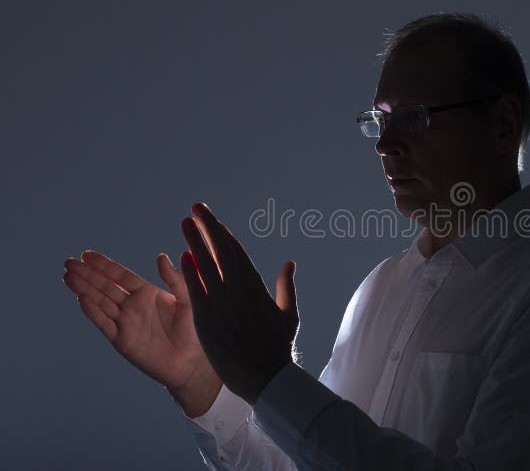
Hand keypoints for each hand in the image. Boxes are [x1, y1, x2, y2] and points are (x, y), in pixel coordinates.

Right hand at [63, 250, 221, 415]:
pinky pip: (105, 323)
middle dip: (87, 274)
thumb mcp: (188, 299)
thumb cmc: (195, 329)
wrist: (192, 361)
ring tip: (68, 276)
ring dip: (84, 289)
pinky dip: (93, 312)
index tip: (86, 254)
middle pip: (105, 286)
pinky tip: (81, 298)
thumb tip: (161, 257)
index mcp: (147, 293)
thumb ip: (176, 279)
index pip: (120, 275)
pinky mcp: (122, 340)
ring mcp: (126, 323)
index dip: (104, 265)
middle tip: (69, 261)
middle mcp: (132, 306)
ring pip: (100, 302)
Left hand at [180, 202, 299, 405]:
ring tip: (185, 223)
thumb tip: (290, 263)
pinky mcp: (208, 323)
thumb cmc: (279, 348)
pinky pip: (197, 293)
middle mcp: (239, 292)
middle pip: (221, 252)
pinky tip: (182, 256)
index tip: (212, 219)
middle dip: (207, 228)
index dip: (222, 234)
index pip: (237, 253)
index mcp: (257, 288)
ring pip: (206, 267)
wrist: (267, 379)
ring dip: (195, 243)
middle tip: (195, 208)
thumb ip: (286, 286)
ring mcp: (223, 306)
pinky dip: (190, 274)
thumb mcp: (289, 314)